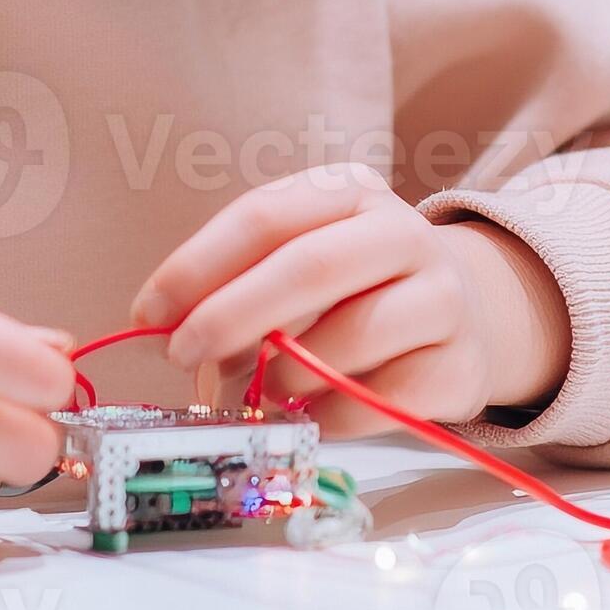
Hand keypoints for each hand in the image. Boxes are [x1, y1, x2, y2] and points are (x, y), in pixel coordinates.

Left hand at [128, 162, 570, 436]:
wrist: (461, 314)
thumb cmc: (354, 286)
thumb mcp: (297, 260)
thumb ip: (236, 282)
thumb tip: (164, 326)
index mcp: (352, 193)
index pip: (265, 218)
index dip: (196, 266)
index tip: (148, 313)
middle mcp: (404, 234)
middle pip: (309, 268)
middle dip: (231, 316)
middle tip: (181, 355)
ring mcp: (443, 299)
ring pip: (348, 339)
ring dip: (283, 374)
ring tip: (264, 386)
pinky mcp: (460, 367)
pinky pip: (376, 403)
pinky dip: (327, 416)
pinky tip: (313, 410)